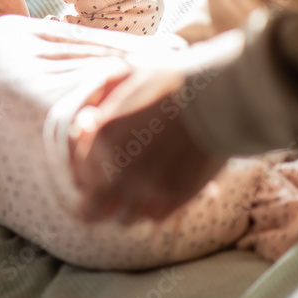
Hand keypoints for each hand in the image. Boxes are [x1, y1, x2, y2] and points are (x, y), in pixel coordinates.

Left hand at [70, 65, 226, 222]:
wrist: (218, 97)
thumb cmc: (170, 81)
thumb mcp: (123, 78)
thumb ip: (98, 102)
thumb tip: (84, 123)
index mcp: (102, 138)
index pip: (79, 177)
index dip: (81, 177)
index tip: (86, 176)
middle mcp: (119, 169)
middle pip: (93, 212)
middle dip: (93, 206)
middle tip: (98, 201)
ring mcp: (148, 187)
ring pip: (124, 218)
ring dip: (124, 207)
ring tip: (133, 192)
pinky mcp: (176, 197)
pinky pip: (154, 217)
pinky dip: (152, 209)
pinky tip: (156, 193)